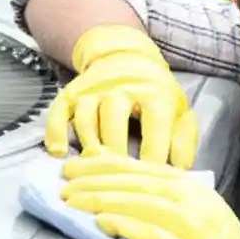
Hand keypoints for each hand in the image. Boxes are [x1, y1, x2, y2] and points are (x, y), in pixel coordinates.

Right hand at [44, 24, 198, 167]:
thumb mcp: (179, 110)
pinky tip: (58, 152)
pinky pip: (58, 112)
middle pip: (114, 119)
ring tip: (93, 171)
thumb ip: (184, 140)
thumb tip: (181, 170)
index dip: (154, 154)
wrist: (125, 57)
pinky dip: (55, 132)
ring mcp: (92, 90)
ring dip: (88, 146)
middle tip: (119, 181)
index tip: (152, 180)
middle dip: (116, 152)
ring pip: (86, 118)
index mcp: (153, 92)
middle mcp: (120, 87)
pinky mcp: (71, 94)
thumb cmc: (155, 93)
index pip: (154, 124)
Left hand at [61, 153, 239, 238]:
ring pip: (142, 204)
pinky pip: (155, 237)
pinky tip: (104, 223)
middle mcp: (196, 202)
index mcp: (194, 189)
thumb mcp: (193, 218)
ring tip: (73, 201)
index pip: (142, 168)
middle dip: (95, 180)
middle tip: (64, 183)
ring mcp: (196, 229)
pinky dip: (128, 227)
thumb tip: (112, 187)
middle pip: (137, 183)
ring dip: (103, 200)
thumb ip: (159, 202)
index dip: (104, 164)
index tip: (74, 167)